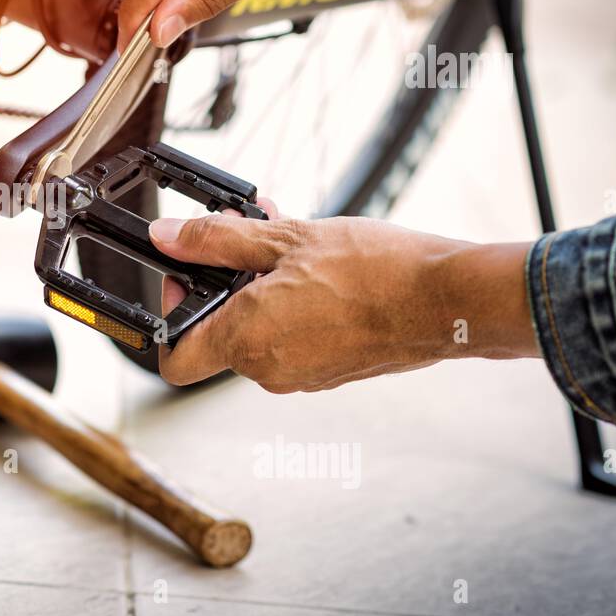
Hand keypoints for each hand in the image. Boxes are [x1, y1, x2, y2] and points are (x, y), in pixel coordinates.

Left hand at [149, 210, 538, 390]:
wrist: (447, 301)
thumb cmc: (374, 272)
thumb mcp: (283, 238)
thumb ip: (216, 241)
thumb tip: (167, 237)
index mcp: (246, 342)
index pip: (174, 358)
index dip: (169, 317)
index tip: (186, 278)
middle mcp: (269, 371)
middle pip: (220, 333)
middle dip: (227, 283)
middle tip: (247, 238)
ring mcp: (303, 377)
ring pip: (261, 331)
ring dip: (264, 287)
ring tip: (291, 243)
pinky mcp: (332, 372)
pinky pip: (295, 339)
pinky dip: (294, 305)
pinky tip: (319, 267)